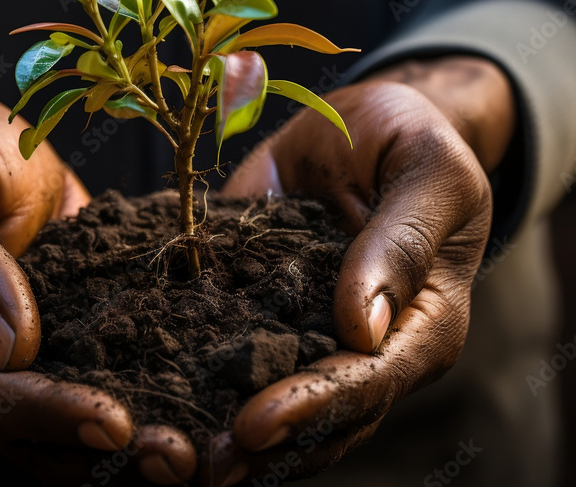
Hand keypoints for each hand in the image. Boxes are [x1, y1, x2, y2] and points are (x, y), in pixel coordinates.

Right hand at [0, 85, 196, 484]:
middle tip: (178, 459)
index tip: (110, 424)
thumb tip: (8, 345)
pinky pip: (108, 375)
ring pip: (74, 426)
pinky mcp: (69, 338)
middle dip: (106, 451)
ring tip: (199, 452)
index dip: (46, 414)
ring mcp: (22, 360)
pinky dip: (150, 392)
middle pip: (35, 433)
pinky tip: (203, 400)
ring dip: (135, 441)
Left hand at [209, 57, 514, 484]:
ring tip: (170, 453)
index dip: (313, 407)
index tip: (256, 424)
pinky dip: (195, 372)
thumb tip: (361, 328)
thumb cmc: (415, 140)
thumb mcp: (428, 172)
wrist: (366, 123)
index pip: (369, 382)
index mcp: (420, 324)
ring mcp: (310, 331)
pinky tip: (148, 386)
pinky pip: (229, 344)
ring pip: (272, 397)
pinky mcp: (262, 305)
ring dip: (223, 428)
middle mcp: (364, 345)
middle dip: (261, 445)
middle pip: (320, 417)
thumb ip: (400, 242)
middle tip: (200, 466)